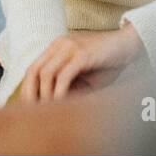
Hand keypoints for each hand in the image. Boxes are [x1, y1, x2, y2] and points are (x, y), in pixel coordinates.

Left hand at [18, 26, 143, 102]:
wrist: (128, 46)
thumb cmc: (106, 63)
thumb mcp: (83, 76)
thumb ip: (68, 85)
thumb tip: (52, 103)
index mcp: (57, 47)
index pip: (33, 68)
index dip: (27, 88)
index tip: (27, 107)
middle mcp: (60, 44)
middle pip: (34, 70)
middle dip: (30, 93)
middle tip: (32, 111)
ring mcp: (70, 46)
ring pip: (47, 73)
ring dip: (45, 95)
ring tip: (48, 110)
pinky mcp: (83, 53)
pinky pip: (64, 75)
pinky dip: (59, 92)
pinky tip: (61, 103)